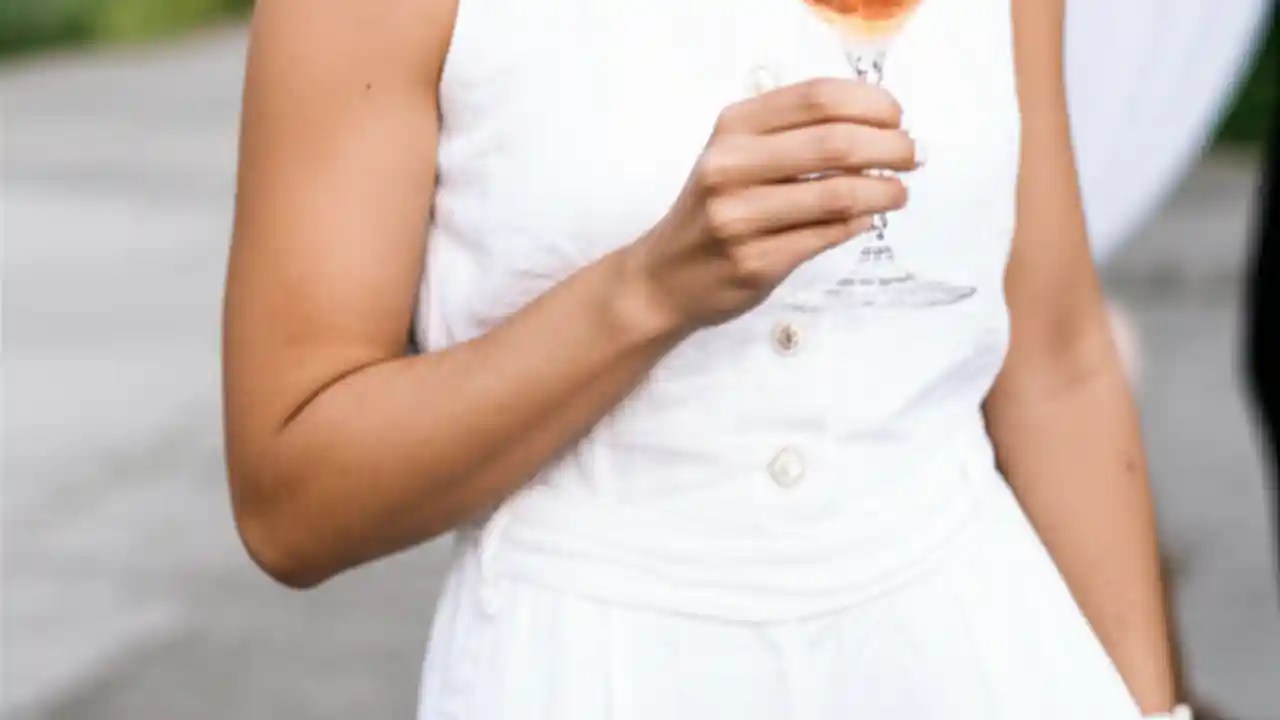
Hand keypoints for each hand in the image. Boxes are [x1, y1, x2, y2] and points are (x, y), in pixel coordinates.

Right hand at [619, 77, 920, 332]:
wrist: (664, 277)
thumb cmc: (714, 209)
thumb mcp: (737, 155)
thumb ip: (794, 135)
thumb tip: (879, 129)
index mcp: (732, 128)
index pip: (817, 98)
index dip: (870, 103)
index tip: (896, 117)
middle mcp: (730, 166)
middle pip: (835, 143)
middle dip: (891, 148)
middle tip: (912, 156)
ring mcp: (739, 217)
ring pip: (838, 194)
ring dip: (884, 191)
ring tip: (898, 193)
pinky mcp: (754, 262)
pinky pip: (826, 236)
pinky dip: (858, 224)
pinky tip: (866, 219)